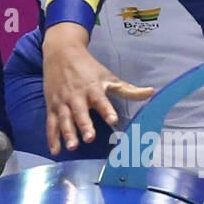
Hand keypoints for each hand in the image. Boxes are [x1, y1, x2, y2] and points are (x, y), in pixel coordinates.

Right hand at [43, 22, 152, 154]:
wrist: (61, 52)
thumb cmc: (88, 67)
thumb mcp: (108, 76)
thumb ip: (128, 89)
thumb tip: (151, 92)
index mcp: (93, 88)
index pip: (101, 100)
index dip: (107, 110)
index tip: (113, 119)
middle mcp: (77, 96)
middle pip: (80, 112)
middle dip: (84, 125)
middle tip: (90, 138)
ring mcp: (62, 102)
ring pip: (64, 119)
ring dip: (68, 133)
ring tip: (72, 147)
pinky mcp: (52, 106)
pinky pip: (51, 124)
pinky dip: (52, 138)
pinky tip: (55, 151)